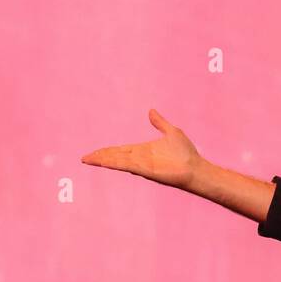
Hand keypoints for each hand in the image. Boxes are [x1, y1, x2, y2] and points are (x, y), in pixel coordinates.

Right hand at [81, 108, 200, 189]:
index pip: (121, 151)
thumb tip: (151, 111)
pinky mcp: (146, 170)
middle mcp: (140, 159)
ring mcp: (142, 165)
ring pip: (117, 161)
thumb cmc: (187, 153)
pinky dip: (114, 163)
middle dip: (100, 157)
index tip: (95, 152)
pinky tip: (102, 161)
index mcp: (143, 151)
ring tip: (87, 160)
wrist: (195, 168)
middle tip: (84, 158)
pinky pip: (126, 165)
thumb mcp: (171, 131)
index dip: (107, 151)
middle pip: (115, 156)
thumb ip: (160, 122)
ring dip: (102, 160)